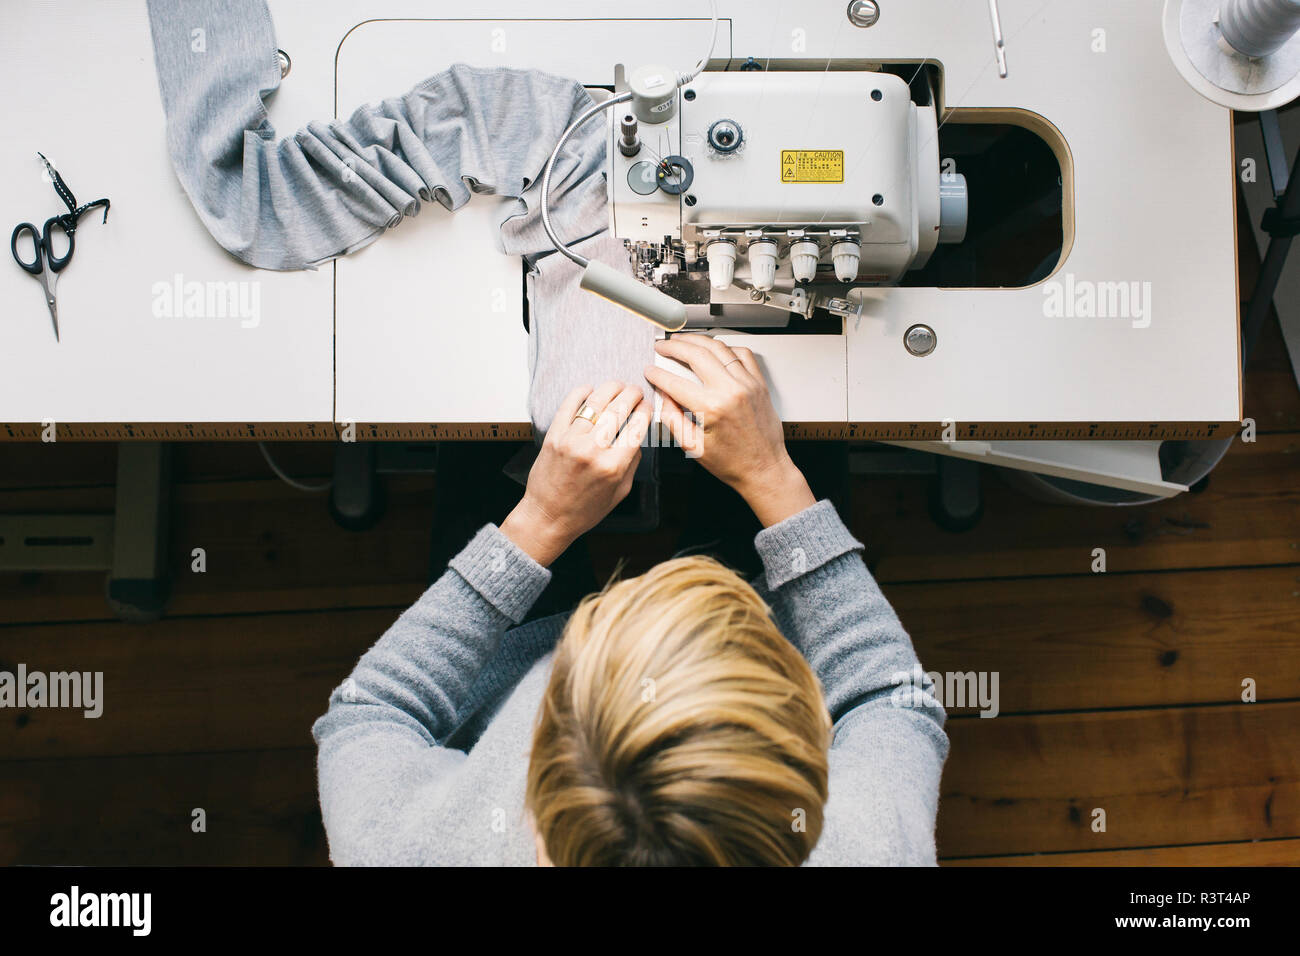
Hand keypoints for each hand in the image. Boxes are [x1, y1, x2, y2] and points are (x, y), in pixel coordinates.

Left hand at [500, 381, 649, 565]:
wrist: (548, 516)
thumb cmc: (584, 509)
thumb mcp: (620, 491)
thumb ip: (632, 462)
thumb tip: (637, 435)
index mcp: (613, 466)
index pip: (637, 427)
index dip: (645, 411)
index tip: (647, 405)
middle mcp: (592, 450)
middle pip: (619, 409)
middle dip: (632, 394)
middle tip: (636, 390)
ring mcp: (571, 441)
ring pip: (595, 402)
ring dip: (611, 388)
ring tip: (617, 386)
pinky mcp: (554, 436)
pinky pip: (569, 405)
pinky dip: (581, 393)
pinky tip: (590, 390)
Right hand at [644, 334, 814, 526]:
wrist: (764, 470)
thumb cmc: (733, 463)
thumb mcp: (692, 446)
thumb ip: (672, 418)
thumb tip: (663, 396)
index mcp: (713, 408)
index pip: (676, 382)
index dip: (658, 374)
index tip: (650, 370)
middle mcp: (732, 390)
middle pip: (697, 354)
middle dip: (675, 347)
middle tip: (662, 346)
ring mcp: (748, 384)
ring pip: (719, 348)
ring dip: (697, 340)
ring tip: (683, 341)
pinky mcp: (759, 383)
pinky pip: (742, 354)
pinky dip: (726, 348)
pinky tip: (714, 350)